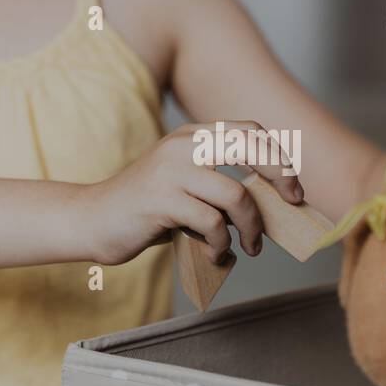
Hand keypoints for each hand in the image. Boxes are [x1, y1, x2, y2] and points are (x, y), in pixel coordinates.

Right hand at [84, 121, 304, 265]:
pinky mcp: (161, 200)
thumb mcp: (185, 185)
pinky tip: (215, 254)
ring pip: (235, 195)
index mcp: (192, 135)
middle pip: (249, 148)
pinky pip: (212, 224)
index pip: (249, 131)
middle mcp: (183, 145)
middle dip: (280, 177)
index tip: (293, 188)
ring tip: (249, 247)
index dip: (279, 157)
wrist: (91, 220)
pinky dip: (221, 244)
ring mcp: (171, 170)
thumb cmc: (146, 209)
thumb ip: (220, 187)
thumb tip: (272, 205)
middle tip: (291, 205)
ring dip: (251, 228)